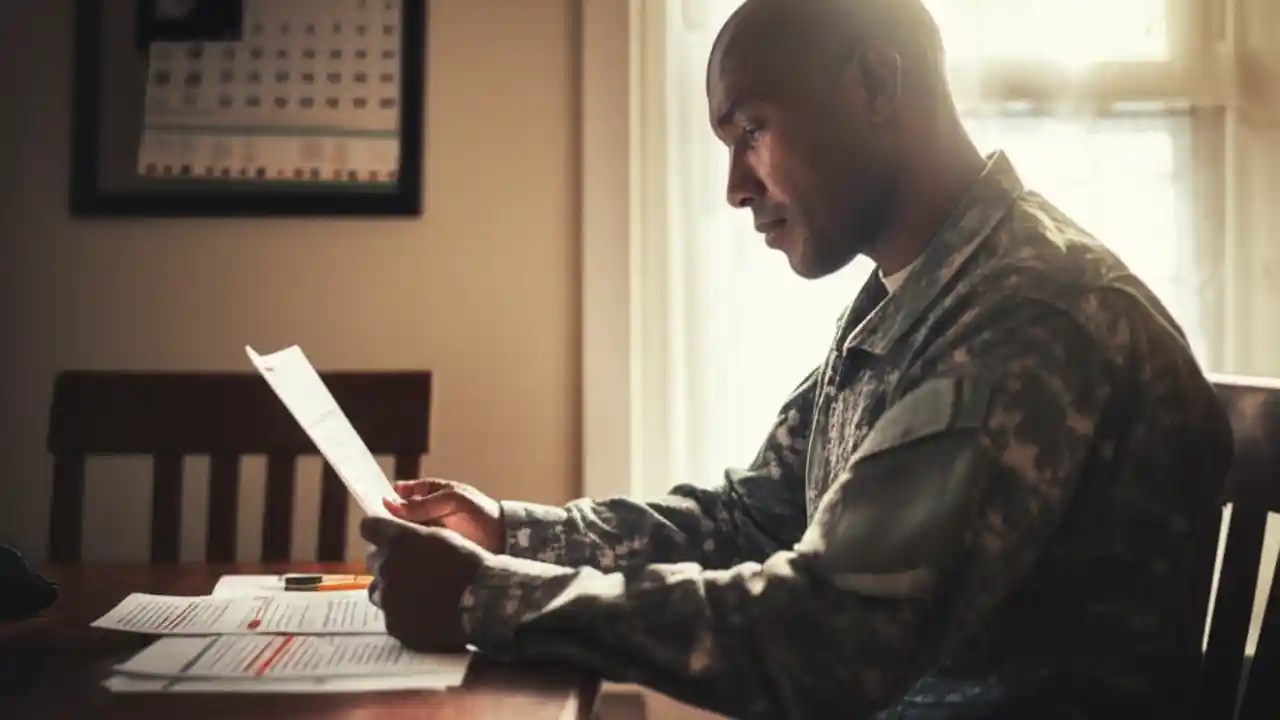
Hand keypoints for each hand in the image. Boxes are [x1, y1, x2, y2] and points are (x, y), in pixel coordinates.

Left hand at [361, 516, 488, 651]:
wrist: (485, 601)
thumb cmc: (469, 564)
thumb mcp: (442, 536)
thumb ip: (412, 533)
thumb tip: (397, 531)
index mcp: (398, 540)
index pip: (369, 527)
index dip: (377, 530)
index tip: (384, 535)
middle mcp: (387, 568)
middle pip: (374, 560)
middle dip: (388, 561)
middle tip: (412, 567)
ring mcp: (389, 599)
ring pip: (378, 589)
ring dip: (391, 587)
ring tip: (416, 592)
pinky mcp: (396, 625)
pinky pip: (391, 615)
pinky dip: (403, 612)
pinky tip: (423, 611)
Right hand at [382, 479, 504, 553]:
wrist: (504, 540)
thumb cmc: (481, 513)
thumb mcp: (452, 500)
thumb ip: (422, 504)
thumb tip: (389, 504)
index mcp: (428, 492)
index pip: (398, 493)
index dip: (384, 498)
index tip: (371, 506)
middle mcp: (423, 513)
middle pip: (395, 516)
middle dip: (386, 523)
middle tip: (377, 532)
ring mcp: (426, 532)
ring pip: (401, 535)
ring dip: (394, 540)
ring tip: (386, 548)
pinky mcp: (430, 552)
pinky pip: (412, 551)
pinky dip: (405, 554)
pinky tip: (398, 559)